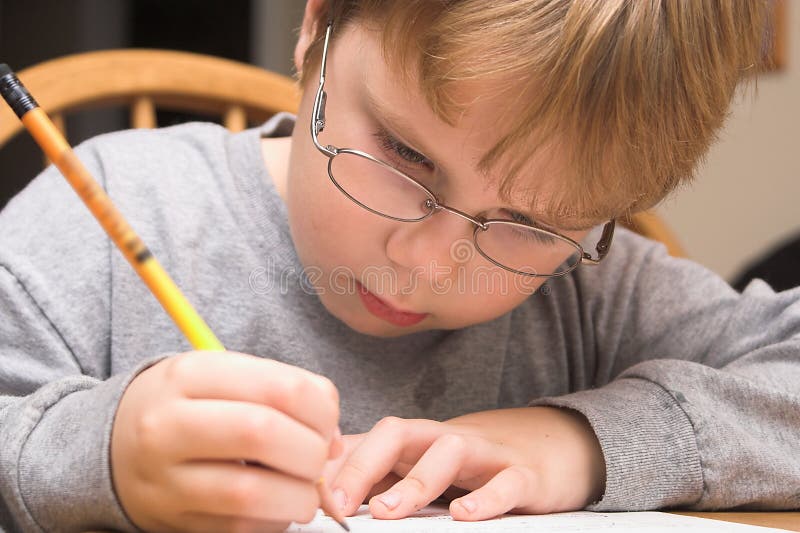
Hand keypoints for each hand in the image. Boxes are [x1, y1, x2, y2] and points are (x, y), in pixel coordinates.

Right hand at [111, 351, 341, 531]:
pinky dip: (275, 519)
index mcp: (188, 375)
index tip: (327, 420)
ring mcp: (165, 479)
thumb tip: (333, 438)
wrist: (111, 444)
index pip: (278, 387)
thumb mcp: (221, 375)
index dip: (321, 408)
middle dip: (311, 449)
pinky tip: (279, 504)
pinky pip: (239, 528)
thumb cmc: (185, 405)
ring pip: (250, 492)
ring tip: (305, 487)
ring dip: (299, 495)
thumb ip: (280, 391)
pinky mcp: (173, 521)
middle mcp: (168, 425)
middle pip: (262, 433)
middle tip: (320, 455)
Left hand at [330, 407, 604, 520]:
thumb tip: (321, 485)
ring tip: (388, 512)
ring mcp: (484, 454)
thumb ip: (377, 472)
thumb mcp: (422, 463)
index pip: (368, 440)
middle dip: (364, 464)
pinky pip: (506, 482)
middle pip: (399, 433)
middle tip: (337, 503)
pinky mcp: (523, 474)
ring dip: (416, 481)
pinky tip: (464, 516)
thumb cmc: (471, 463)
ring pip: (449, 451)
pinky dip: (486, 498)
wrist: (548, 446)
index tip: (306, 495)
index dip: (335, 464)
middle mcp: (443, 441)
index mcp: (415, 441)